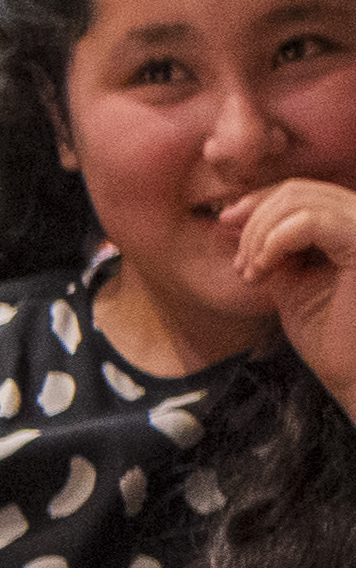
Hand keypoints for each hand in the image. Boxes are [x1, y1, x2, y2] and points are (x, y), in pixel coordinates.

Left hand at [234, 177, 355, 416]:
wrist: (355, 377)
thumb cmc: (330, 337)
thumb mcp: (290, 280)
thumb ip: (272, 245)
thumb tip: (235, 213)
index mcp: (353, 226)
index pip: (302, 191)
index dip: (258, 202)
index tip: (226, 223)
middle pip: (298, 190)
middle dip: (255, 220)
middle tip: (241, 264)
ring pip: (301, 200)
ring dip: (260, 235)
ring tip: (252, 272)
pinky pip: (310, 221)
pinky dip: (274, 242)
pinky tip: (263, 271)